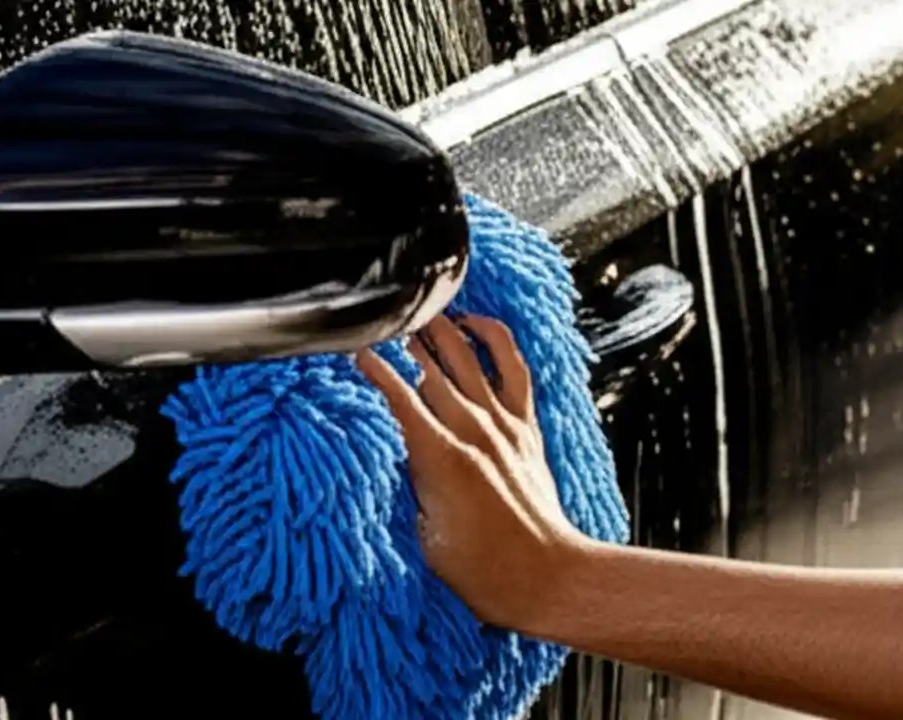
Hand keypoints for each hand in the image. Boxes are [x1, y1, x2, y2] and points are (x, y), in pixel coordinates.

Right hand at [357, 315, 589, 631]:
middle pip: (431, 371)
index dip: (376, 371)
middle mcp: (474, 431)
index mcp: (442, 457)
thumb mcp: (424, 532)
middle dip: (405, 343)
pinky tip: (476, 324)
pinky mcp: (526, 427)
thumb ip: (412, 483)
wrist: (545, 576)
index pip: (400, 398)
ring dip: (442, 333)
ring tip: (421, 315)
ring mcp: (504, 425)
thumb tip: (403, 452)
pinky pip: (513, 369)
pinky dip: (495, 340)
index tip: (358, 353)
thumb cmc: (481, 568)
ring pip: (468, 360)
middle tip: (384, 324)